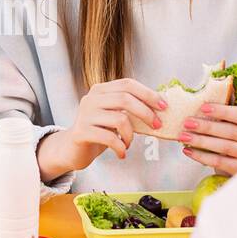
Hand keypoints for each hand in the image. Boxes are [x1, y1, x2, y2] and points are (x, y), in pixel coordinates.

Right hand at [38, 79, 165, 178]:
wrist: (72, 149)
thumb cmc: (99, 131)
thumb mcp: (113, 115)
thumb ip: (129, 107)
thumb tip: (160, 105)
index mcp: (99, 90)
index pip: (128, 84)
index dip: (148, 94)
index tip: (164, 106)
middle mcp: (91, 99)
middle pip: (125, 99)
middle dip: (146, 113)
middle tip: (157, 126)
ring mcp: (85, 115)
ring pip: (119, 119)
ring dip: (131, 135)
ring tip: (129, 143)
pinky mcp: (81, 132)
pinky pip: (110, 138)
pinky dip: (121, 147)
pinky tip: (122, 153)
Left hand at [180, 104, 236, 175]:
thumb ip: (226, 111)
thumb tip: (206, 93)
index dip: (223, 111)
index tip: (203, 107)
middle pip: (231, 132)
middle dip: (207, 127)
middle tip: (187, 122)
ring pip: (224, 147)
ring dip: (201, 141)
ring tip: (183, 136)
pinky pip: (219, 162)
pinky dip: (201, 156)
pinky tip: (188, 150)